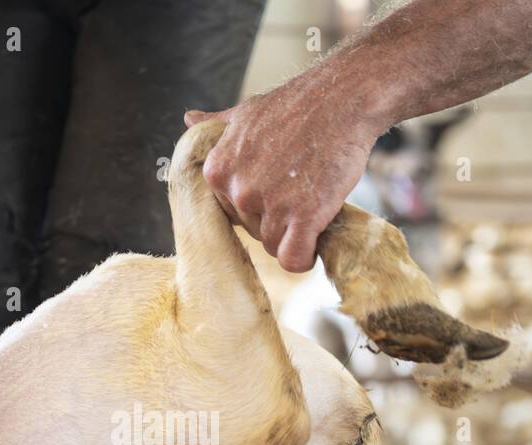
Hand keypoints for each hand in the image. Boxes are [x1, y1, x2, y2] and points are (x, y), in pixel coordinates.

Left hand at [185, 69, 382, 272]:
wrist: (343, 98)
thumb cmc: (298, 105)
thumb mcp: (246, 112)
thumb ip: (217, 126)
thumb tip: (188, 119)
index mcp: (218, 170)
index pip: (232, 214)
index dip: (258, 206)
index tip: (279, 189)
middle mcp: (238, 190)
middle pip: (254, 232)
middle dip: (277, 220)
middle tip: (301, 192)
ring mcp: (269, 204)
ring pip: (275, 246)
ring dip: (295, 236)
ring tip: (313, 206)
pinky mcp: (302, 216)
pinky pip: (293, 258)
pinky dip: (304, 257)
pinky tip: (314, 244)